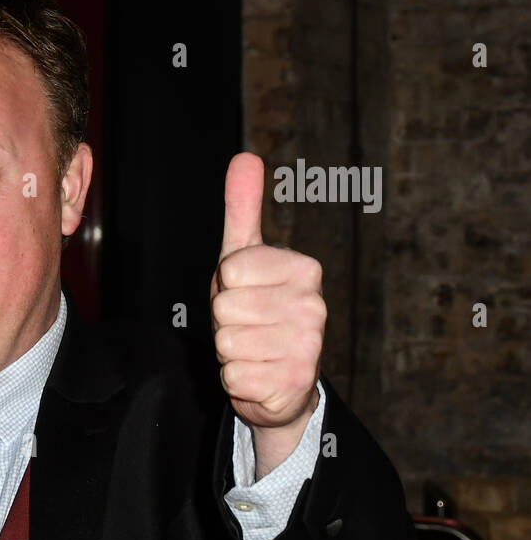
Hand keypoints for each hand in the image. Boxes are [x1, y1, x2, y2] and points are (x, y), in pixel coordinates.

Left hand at [210, 153, 323, 438]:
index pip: (231, 269)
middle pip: (225, 307)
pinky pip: (234, 377)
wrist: (279, 377)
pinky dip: (236, 380)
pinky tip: (257, 375)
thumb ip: (243, 208)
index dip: (226, 285)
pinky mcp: (294, 383)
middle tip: (245, 326)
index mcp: (304, 269)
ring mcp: (308, 347)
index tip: (244, 292)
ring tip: (252, 349)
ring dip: (229, 352)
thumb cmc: (255, 309)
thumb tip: (244, 156)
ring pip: (227, 343)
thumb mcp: (244, 257)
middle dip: (225, 321)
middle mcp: (314, 306)